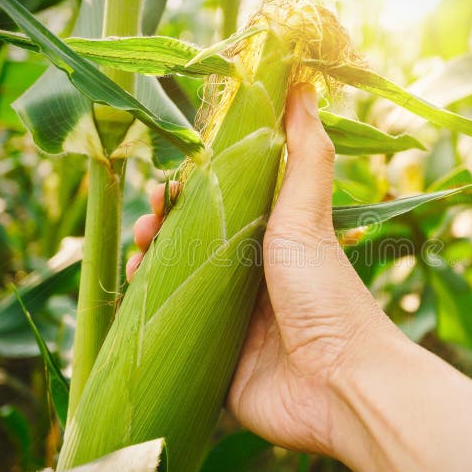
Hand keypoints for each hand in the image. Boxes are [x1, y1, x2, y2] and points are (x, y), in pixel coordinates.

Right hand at [128, 83, 401, 456]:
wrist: (340, 384)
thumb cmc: (327, 295)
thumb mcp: (308, 216)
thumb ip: (305, 155)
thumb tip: (302, 88)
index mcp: (272, 247)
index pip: (217, 213)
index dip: (187, 199)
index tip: (165, 189)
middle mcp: (249, 284)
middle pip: (190, 250)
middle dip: (160, 233)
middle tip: (146, 226)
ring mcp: (231, 327)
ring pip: (175, 291)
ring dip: (148, 271)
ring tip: (136, 258)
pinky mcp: (216, 367)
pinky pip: (171, 339)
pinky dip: (147, 320)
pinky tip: (131, 303)